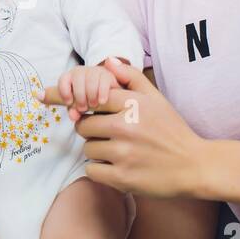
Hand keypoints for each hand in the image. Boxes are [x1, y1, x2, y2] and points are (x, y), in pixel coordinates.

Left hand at [40, 57, 210, 199]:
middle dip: (90, 129)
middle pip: (82, 125)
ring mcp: (123, 153)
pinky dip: (99, 170)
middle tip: (109, 133)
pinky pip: (91, 171)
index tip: (45, 97)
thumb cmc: (172, 130)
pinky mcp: (122, 177)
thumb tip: (107, 61)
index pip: (88, 97)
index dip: (70, 100)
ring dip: (96, 150)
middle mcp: (126, 126)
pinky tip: (117, 167)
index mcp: (132, 105)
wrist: (194, 166)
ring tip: (119, 151)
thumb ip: (130, 77)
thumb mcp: (156, 98)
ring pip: (87, 149)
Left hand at [57, 63, 121, 122]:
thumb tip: (73, 116)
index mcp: (70, 77)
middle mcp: (81, 71)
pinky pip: (103, 82)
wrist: (106, 93)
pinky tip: (102, 101)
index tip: (69, 103)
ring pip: (90, 81)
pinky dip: (102, 93)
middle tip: (83, 108)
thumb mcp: (78, 104)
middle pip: (78, 80)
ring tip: (93, 105)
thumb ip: (74, 110)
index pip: (63, 80)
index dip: (64, 91)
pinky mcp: (107, 75)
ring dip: (91, 95)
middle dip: (80, 97)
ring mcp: (94, 71)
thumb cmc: (87, 98)